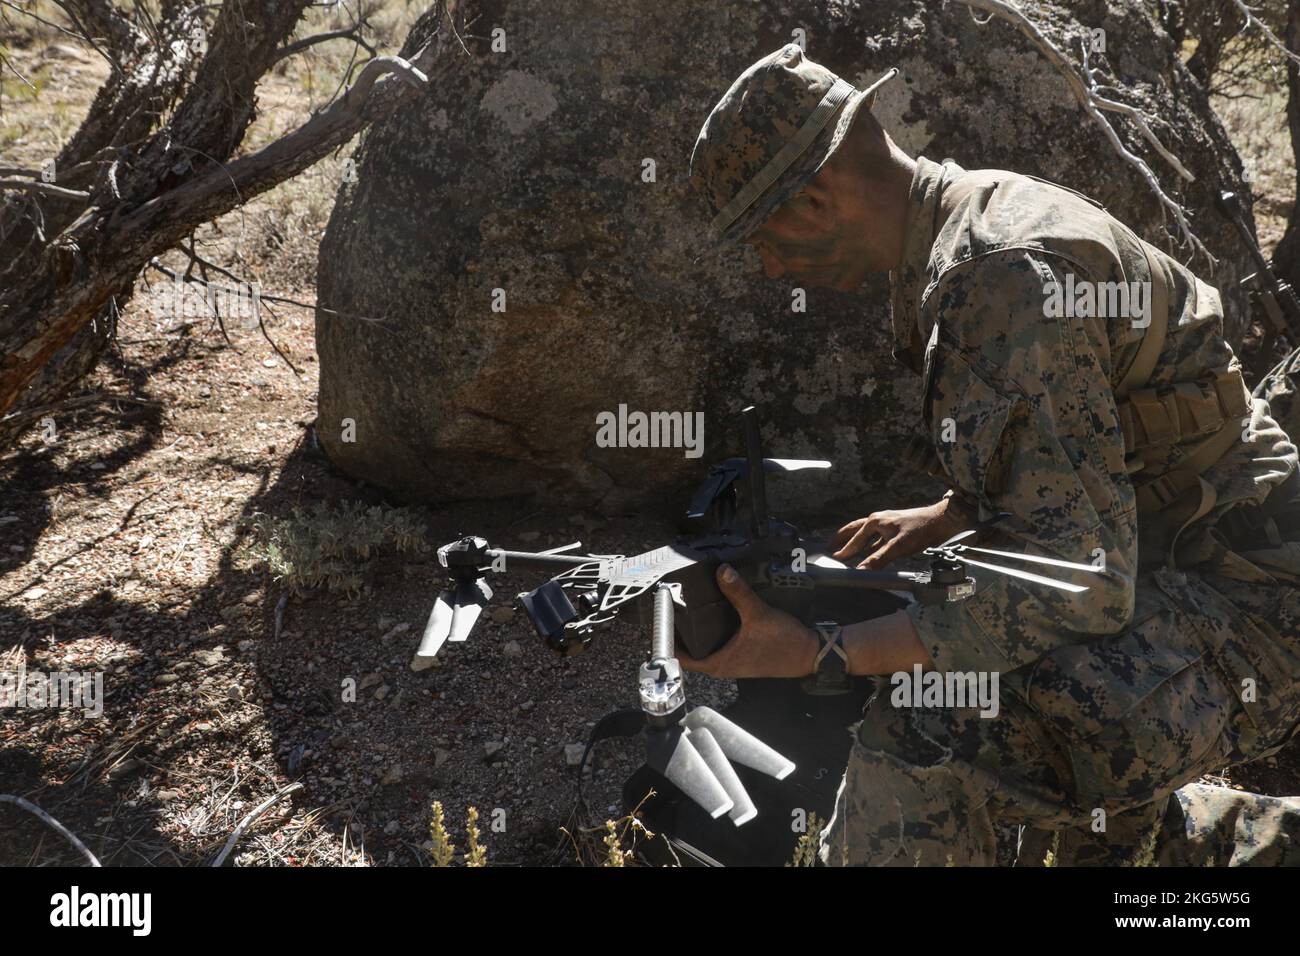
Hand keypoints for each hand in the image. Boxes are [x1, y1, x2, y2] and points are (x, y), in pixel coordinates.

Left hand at [676, 564, 818, 677]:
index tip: (659, 624)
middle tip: (670, 609)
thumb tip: (722, 572)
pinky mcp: (742, 655)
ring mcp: (732, 661)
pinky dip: (711, 632)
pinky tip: (714, 614)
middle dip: (679, 633)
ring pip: (704, 648)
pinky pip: (718, 644)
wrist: (810, 654)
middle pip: (690, 652)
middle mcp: (722, 665)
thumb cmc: (786, 644)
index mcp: (719, 663)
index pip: (681, 658)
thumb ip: (739, 592)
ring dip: (696, 633)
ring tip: (687, 609)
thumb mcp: (759, 614)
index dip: (667, 642)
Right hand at [831, 497, 962, 568]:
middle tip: (829, 546)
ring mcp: (887, 525)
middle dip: (842, 538)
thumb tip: (861, 571)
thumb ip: (878, 559)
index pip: (855, 539)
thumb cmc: (920, 529)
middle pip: (855, 530)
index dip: (844, 550)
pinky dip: (870, 546)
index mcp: (875, 521)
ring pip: (866, 535)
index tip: (834, 559)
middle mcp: (879, 521)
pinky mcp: (896, 531)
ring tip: (846, 549)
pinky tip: (870, 552)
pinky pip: (878, 539)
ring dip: (856, 542)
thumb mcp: (897, 546)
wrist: (942, 521)